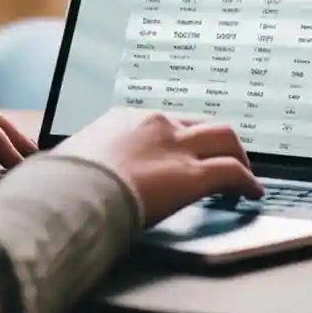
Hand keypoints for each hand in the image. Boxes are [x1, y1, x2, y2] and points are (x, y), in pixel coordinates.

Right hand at [53, 109, 263, 225]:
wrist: (69, 192)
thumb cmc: (59, 183)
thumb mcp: (69, 162)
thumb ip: (83, 165)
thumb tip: (65, 178)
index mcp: (124, 119)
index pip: (165, 123)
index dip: (182, 137)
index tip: (184, 150)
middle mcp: (156, 124)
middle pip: (202, 124)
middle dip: (217, 141)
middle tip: (225, 157)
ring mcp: (176, 147)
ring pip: (225, 138)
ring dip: (238, 155)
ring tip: (245, 174)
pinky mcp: (192, 175)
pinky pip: (231, 172)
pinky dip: (247, 182)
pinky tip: (252, 193)